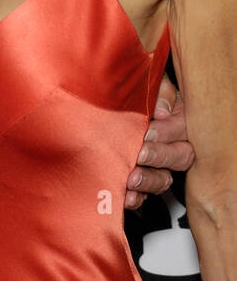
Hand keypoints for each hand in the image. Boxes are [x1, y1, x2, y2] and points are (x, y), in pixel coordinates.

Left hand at [125, 75, 194, 208]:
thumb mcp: (144, 82)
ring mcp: (157, 164)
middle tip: (140, 153)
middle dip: (159, 156)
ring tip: (132, 178)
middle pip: (180, 156)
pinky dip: (137, 197)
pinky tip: (127, 196)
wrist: (98, 103)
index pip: (182, 129)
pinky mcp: (142, 180)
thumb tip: (162, 112)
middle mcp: (171, 143)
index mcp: (175, 117)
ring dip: (149, 180)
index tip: (148, 130)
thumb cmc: (127, 89)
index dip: (167, 131)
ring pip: (165, 178)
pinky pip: (145, 195)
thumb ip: (157, 91)